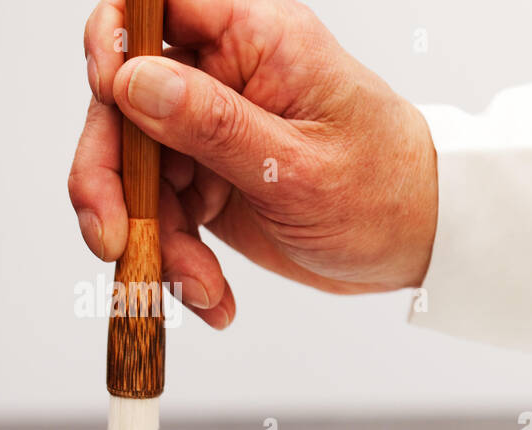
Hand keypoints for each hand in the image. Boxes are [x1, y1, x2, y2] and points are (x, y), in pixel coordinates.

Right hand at [69, 0, 438, 328]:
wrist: (423, 240)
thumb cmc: (388, 191)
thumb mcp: (300, 167)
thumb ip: (215, 125)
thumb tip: (133, 80)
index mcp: (253, 39)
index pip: (153, 6)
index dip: (114, 45)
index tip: (111, 99)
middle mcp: (222, 77)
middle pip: (122, 102)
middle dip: (109, 177)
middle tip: (114, 241)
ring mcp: (212, 132)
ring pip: (136, 172)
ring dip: (154, 240)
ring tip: (201, 289)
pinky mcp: (211, 182)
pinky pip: (164, 217)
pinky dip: (178, 263)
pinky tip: (212, 298)